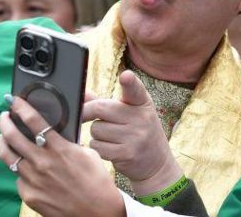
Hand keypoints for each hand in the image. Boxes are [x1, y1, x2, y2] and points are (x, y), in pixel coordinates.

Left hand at [0, 96, 123, 216]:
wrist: (96, 211)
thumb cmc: (96, 181)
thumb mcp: (87, 153)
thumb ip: (67, 144)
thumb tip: (53, 136)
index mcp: (59, 148)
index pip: (34, 121)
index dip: (21, 107)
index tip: (14, 100)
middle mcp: (42, 162)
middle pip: (12, 135)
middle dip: (4, 122)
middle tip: (3, 117)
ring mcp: (33, 179)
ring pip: (7, 156)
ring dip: (3, 143)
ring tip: (3, 138)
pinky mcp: (28, 194)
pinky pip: (18, 178)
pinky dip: (21, 171)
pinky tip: (27, 169)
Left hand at [83, 70, 181, 194]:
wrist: (157, 163)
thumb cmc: (139, 132)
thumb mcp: (130, 113)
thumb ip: (106, 103)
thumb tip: (83, 95)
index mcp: (142, 103)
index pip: (136, 89)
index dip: (130, 82)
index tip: (125, 76)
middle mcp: (141, 118)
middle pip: (100, 109)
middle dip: (88, 113)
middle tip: (87, 116)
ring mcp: (135, 137)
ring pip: (95, 129)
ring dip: (96, 134)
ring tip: (110, 137)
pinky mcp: (127, 154)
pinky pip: (97, 146)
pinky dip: (98, 148)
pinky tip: (110, 148)